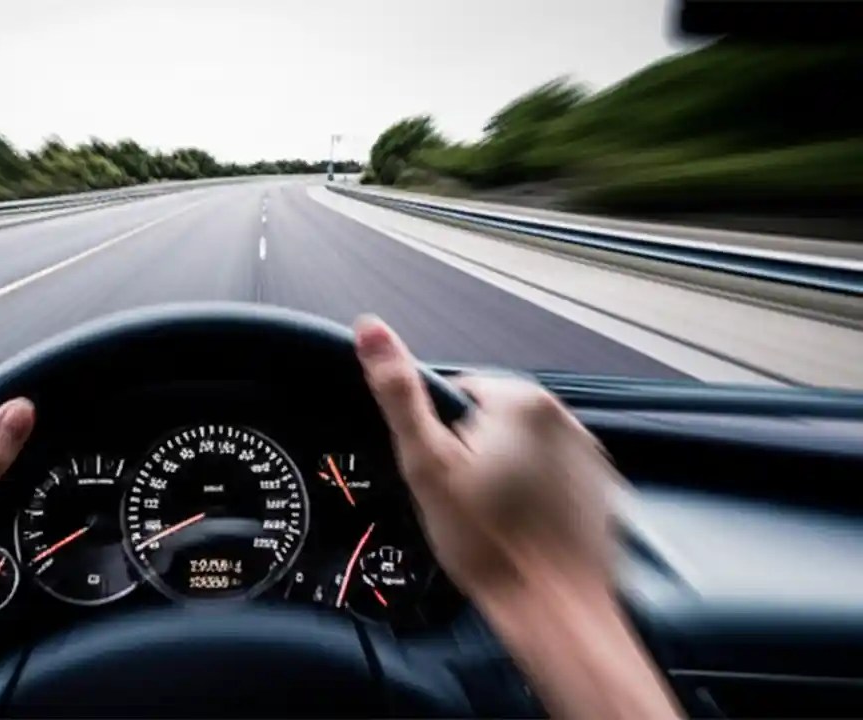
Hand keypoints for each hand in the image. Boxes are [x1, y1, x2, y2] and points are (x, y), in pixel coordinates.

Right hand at [354, 317, 614, 596]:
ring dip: (505, 476)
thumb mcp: (426, 464)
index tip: (443, 476)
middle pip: (492, 422)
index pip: (458, 395)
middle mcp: (565, 417)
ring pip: (523, 452)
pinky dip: (536, 499)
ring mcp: (589, 455)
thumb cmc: (488, 543)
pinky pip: (553, 480)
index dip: (440, 438)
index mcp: (521, 401)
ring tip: (494, 521)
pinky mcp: (600, 491)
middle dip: (473, 455)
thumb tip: (372, 329)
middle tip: (463, 503)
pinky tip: (521, 531)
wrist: (553, 611)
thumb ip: (398, 393)